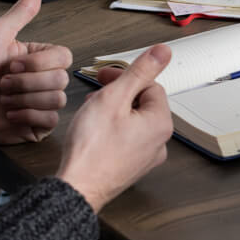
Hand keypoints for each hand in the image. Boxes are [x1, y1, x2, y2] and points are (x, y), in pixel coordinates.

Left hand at [0, 0, 71, 144]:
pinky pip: (50, 120)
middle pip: (61, 79)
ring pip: (57, 100)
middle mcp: (44, 80)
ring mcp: (43, 103)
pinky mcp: (38, 125)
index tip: (11, 64)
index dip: (39, 63)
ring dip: (23, 100)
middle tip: (2, 84)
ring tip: (3, 100)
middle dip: (25, 83)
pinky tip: (8, 114)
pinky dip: (25, 116)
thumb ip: (20, 13)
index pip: (64, 57)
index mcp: (39, 59)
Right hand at [56, 45, 173, 211]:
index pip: (150, 86)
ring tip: (93, 114)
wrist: (78, 187)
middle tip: (97, 94)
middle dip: (120, 94)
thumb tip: (162, 53)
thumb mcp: (114, 98)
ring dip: (114, 112)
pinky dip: (112, 131)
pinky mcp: (132, 167)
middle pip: (143, 104)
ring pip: (134, 122)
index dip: (125, 78)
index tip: (105, 77)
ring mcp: (146, 157)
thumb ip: (139, 72)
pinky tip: (95, 133)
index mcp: (161, 123)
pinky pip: (127, 140)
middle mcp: (159, 142)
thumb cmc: (92, 149)